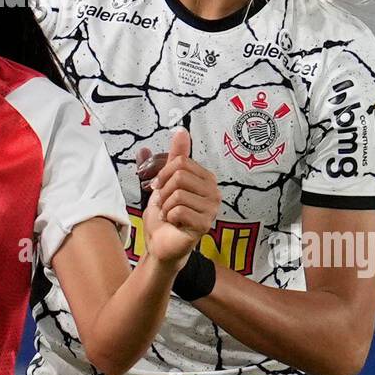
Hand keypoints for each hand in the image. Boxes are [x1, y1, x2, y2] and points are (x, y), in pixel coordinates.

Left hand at [140, 128, 220, 263]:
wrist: (160, 242)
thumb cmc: (165, 213)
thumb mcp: (166, 180)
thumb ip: (174, 157)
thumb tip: (181, 131)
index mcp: (207, 178)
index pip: (181, 162)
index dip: (163, 174)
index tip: (160, 187)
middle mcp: (214, 192)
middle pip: (179, 176)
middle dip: (164, 191)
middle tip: (165, 203)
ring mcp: (212, 209)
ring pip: (178, 194)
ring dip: (165, 205)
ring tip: (169, 213)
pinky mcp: (205, 225)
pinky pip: (179, 210)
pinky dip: (169, 217)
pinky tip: (174, 223)